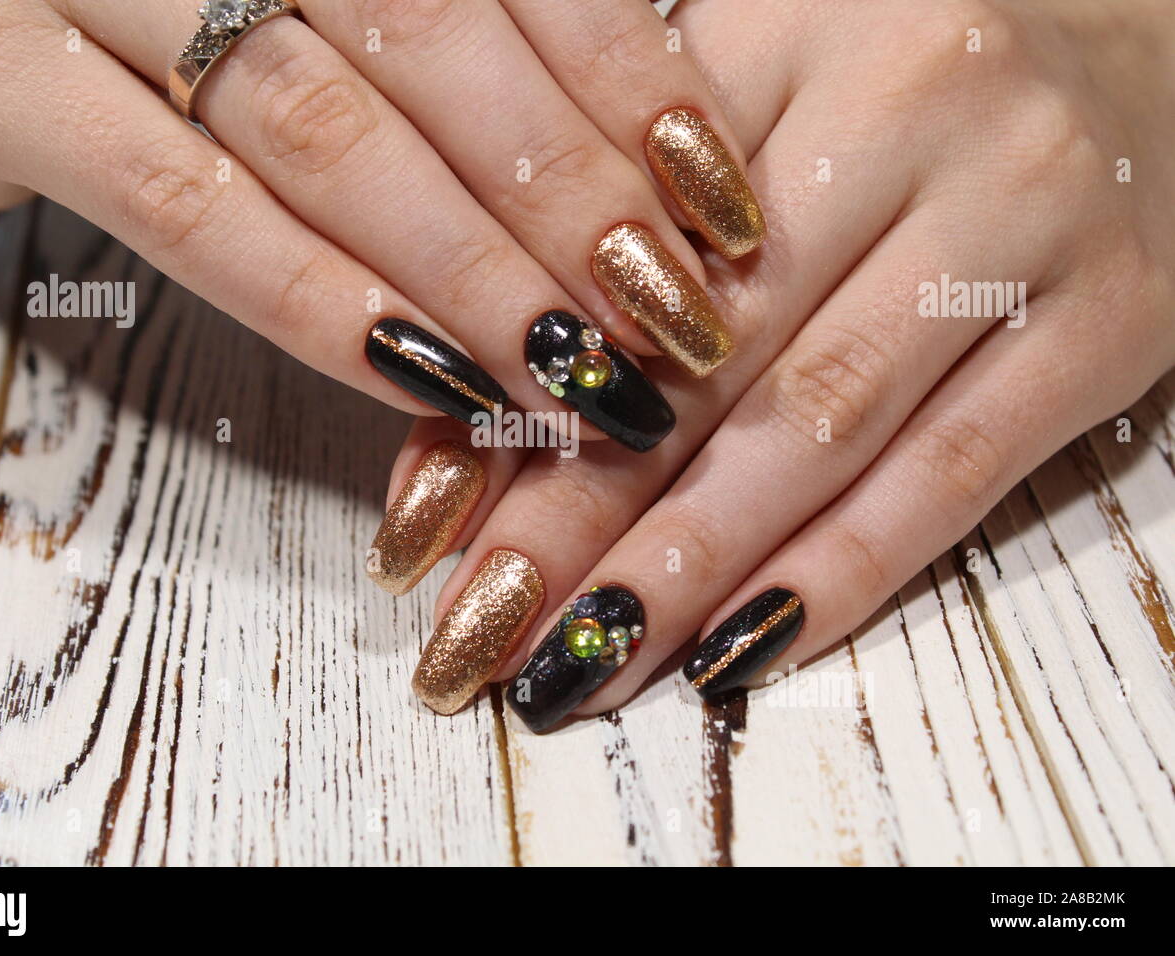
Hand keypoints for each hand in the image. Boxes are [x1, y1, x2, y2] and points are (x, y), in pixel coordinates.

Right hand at [0, 0, 763, 446]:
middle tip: (674, 317)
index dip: (631, 85)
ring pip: (324, 130)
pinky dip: (319, 298)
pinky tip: (428, 377)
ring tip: (577, 369)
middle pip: (436, 45)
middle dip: (571, 196)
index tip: (721, 207)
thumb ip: (455, 38)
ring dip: (469, 266)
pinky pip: (185, 204)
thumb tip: (638, 151)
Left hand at [378, 0, 1174, 724]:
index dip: (513, 408)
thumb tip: (460, 430)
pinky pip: (954, 477)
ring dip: (687, 568)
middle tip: (481, 631)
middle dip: (580, 516)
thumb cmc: (907, 81)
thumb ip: (611, 241)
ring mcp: (1025, 219)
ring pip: (821, 426)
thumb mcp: (750, 104)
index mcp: (789, 30)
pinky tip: (734, 650)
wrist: (1149, 40)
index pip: (614, 255)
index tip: (429, 537)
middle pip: (706, 354)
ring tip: (580, 668)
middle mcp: (913, 109)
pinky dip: (839, 574)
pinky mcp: (1110, 322)